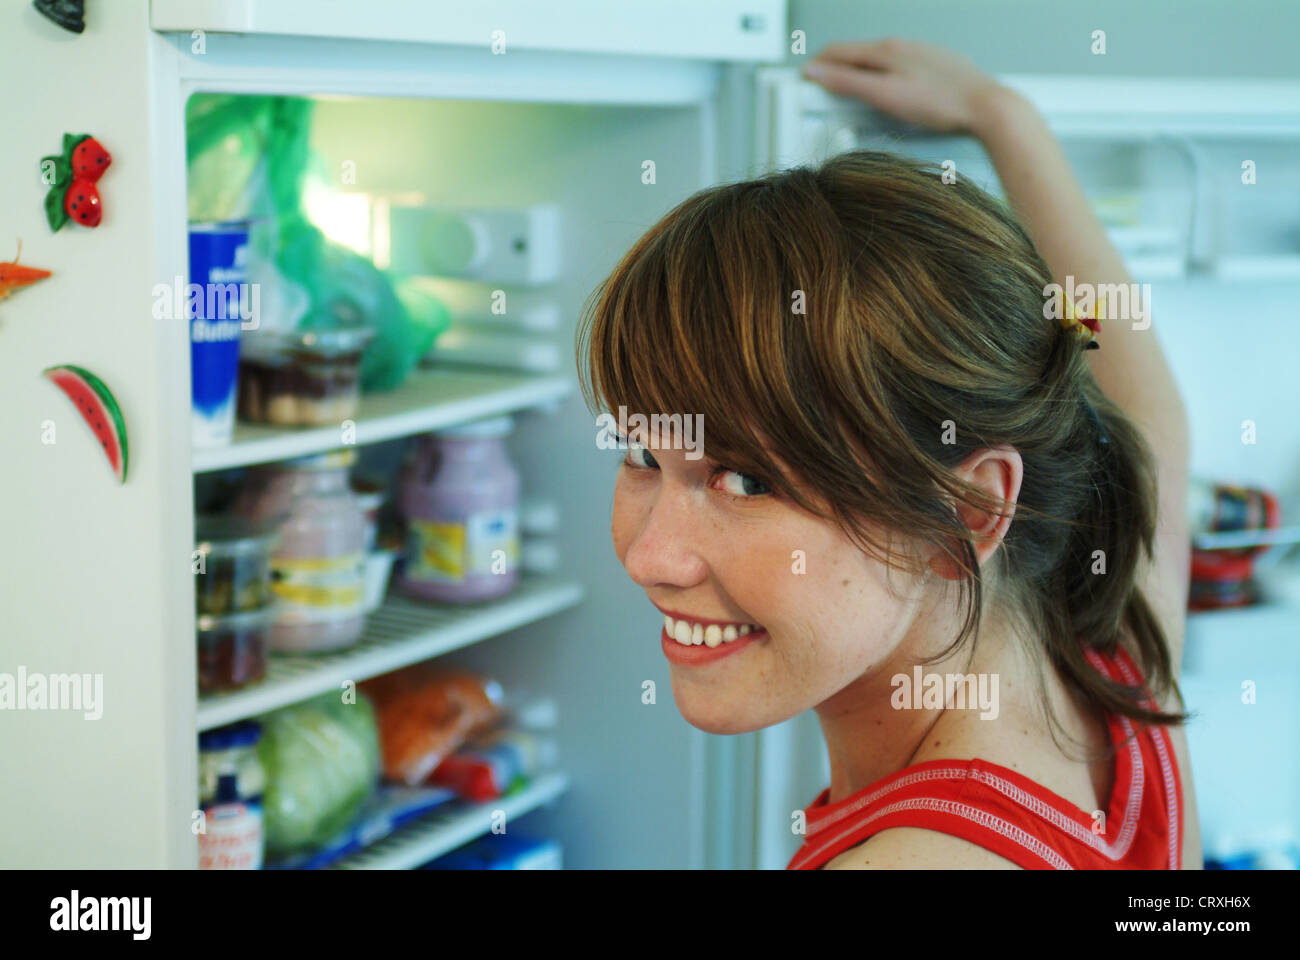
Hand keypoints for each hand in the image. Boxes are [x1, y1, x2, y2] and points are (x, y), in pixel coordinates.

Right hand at [801, 38, 1009, 136]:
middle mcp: (903, 46)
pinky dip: (885, 78)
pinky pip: (902, 68)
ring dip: (860, 73)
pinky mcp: (938, 67)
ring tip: (852, 95)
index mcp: (886, 51)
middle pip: (857, 55)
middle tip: (822, 90)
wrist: (987, 107)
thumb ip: (847, 83)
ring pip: (880, 61)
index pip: (838, 52)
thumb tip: (816, 71)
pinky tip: (890, 94)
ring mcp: (921, 55)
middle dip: (836, 70)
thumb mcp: (886, 96)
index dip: (816, 66)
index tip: (803, 80)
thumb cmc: (941, 104)